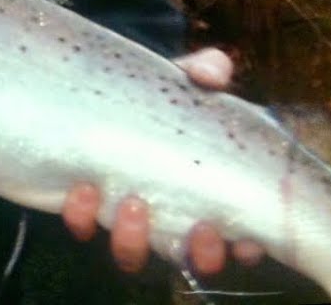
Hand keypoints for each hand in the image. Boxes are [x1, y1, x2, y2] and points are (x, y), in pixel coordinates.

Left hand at [61, 48, 264, 274]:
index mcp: (207, 193)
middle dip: (200, 253)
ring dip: (136, 240)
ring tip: (133, 204)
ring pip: (135, 254)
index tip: (247, 242)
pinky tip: (82, 189)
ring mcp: (128, 219)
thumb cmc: (158, 95)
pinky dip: (82, 215)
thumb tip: (212, 73)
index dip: (247, 250)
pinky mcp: (88, 210)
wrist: (102, 91)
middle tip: (200, 227)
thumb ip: (204, 71)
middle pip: (194, 258)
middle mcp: (170, 217)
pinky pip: (84, 227)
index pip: (241, 241)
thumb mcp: (185, 81)